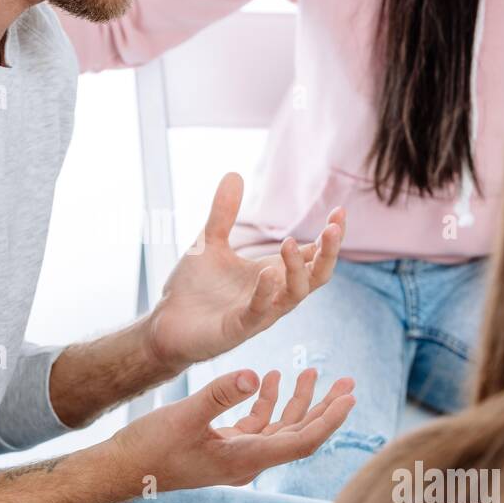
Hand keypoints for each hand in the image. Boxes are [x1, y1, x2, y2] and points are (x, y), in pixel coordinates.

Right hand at [110, 365, 354, 493]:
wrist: (121, 471)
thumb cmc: (149, 449)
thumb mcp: (185, 416)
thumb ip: (221, 393)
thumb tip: (255, 374)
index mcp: (245, 459)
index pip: (302, 441)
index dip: (328, 419)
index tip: (349, 397)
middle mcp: (247, 461)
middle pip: (298, 434)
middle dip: (323, 406)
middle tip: (348, 381)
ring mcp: (236, 456)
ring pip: (279, 428)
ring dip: (295, 400)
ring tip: (310, 370)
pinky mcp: (223, 448)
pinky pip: (256, 425)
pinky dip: (266, 402)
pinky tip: (268, 378)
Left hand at [146, 172, 344, 372]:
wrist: (164, 324)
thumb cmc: (193, 289)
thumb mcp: (209, 242)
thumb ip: (224, 213)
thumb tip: (234, 174)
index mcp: (272, 272)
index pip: (312, 254)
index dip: (330, 235)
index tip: (340, 211)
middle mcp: (273, 292)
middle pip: (317, 275)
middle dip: (329, 252)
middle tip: (333, 227)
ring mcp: (259, 312)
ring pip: (296, 295)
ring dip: (298, 270)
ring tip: (287, 243)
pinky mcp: (239, 328)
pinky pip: (260, 312)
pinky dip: (265, 293)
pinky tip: (267, 273)